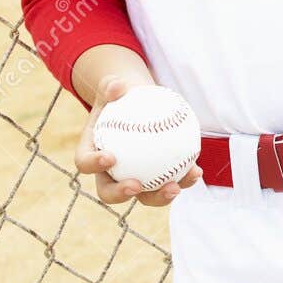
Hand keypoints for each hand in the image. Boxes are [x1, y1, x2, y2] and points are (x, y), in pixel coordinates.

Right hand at [76, 73, 202, 208]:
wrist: (137, 104)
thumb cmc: (121, 95)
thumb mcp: (113, 87)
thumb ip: (111, 86)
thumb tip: (117, 86)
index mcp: (91, 152)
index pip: (85, 163)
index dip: (94, 165)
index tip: (110, 157)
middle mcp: (109, 173)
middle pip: (110, 192)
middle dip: (122, 193)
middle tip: (137, 185)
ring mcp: (134, 178)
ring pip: (143, 195)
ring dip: (159, 196)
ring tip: (175, 187)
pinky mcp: (156, 179)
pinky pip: (168, 182)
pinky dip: (182, 179)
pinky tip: (196, 171)